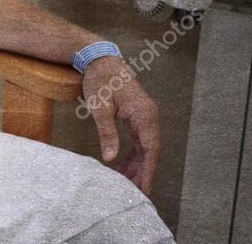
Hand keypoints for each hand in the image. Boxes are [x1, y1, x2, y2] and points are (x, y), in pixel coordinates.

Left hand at [81, 56, 160, 194]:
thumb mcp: (100, 107)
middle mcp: (149, 116)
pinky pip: (139, 139)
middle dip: (142, 171)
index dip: (147, 170)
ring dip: (137, 164)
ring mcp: (144, 115)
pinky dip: (132, 153)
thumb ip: (107, 133)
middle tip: (133, 191)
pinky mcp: (137, 115)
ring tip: (125, 182)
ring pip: (145, 146)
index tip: (143, 188)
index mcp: (144, 114)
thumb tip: (110, 158)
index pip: (151, 149)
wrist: (100, 59)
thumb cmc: (100, 80)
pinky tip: (122, 165)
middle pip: (150, 151)